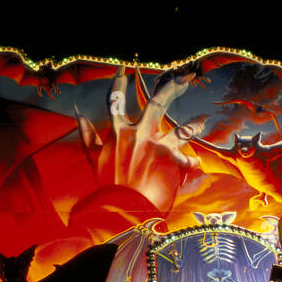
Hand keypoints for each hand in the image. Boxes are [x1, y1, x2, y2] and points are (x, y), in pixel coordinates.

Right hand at [75, 68, 199, 212]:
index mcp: (118, 133)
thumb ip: (87, 137)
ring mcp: (155, 145)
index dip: (119, 82)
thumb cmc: (107, 188)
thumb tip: (79, 116)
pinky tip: (195, 164)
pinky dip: (191, 162)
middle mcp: (138, 134)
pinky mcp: (171, 160)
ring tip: (202, 121)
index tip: (123, 68)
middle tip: (185, 79)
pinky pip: (188, 159)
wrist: (120, 213)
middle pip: (157, 102)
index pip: (116, 100)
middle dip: (173, 88)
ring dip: (193, 125)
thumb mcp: (94, 160)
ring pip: (181, 129)